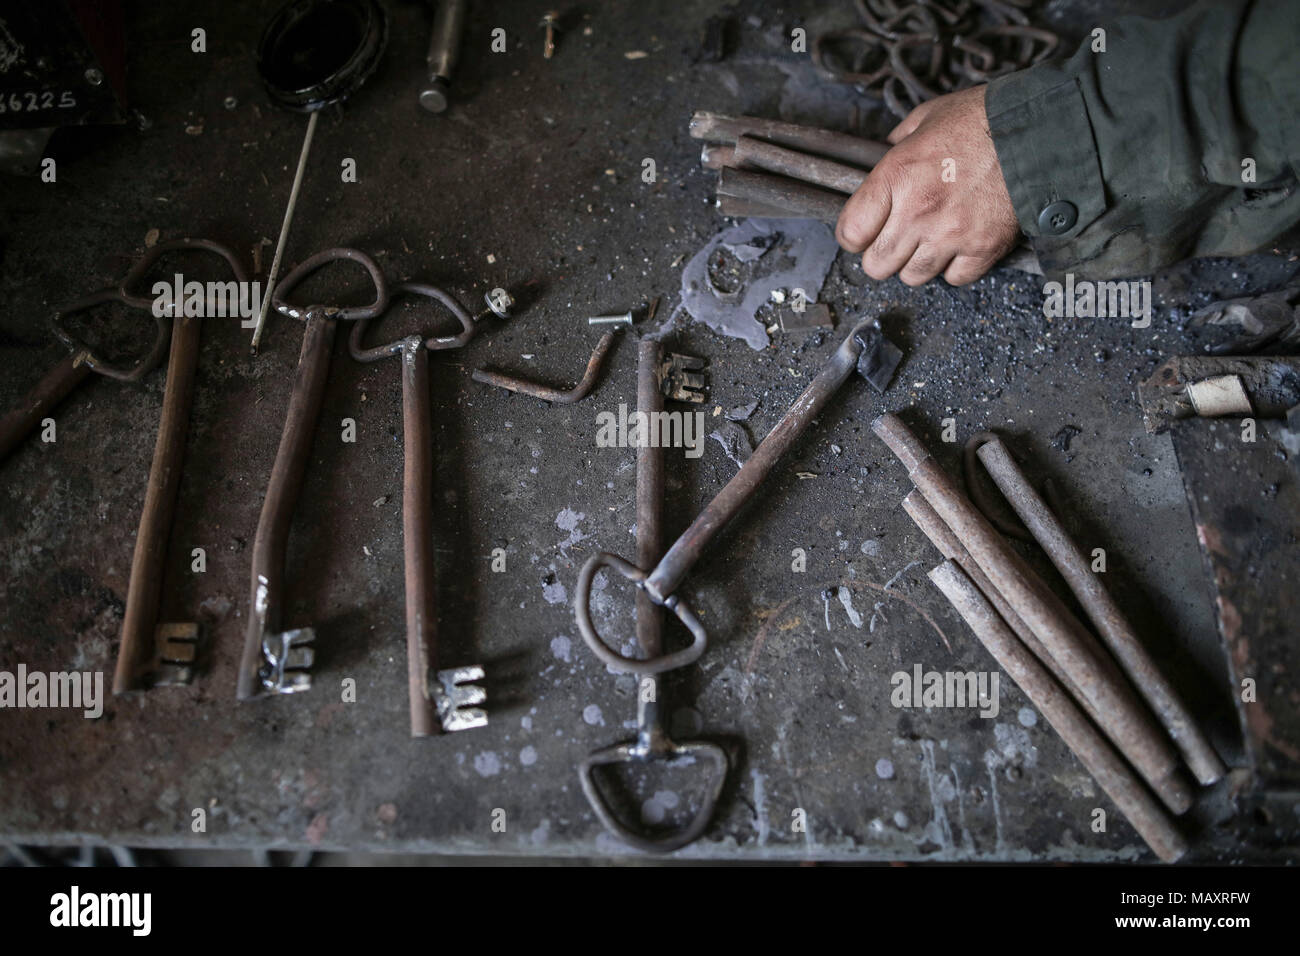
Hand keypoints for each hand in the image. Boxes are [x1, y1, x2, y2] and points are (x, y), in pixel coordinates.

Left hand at [835, 85, 1020, 285]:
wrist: (1041, 130)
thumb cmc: (985, 119)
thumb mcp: (928, 117)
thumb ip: (899, 141)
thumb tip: (885, 152)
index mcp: (897, 176)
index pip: (851, 233)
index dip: (854, 235)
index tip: (863, 231)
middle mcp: (918, 211)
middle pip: (876, 266)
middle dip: (881, 255)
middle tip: (895, 239)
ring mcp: (950, 234)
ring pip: (912, 277)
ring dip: (917, 263)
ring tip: (930, 240)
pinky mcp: (982, 249)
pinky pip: (953, 279)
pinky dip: (954, 268)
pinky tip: (959, 245)